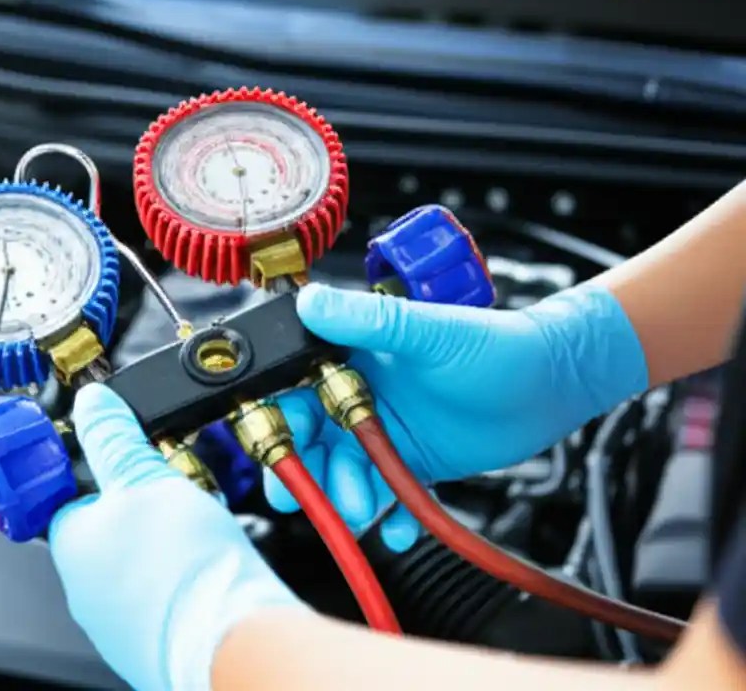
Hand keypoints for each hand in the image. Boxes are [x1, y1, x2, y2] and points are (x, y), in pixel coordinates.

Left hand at [50, 384, 300, 690]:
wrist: (230, 642)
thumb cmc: (187, 568)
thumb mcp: (149, 476)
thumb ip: (115, 438)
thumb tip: (92, 404)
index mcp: (70, 543)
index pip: (75, 495)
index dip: (111, 476)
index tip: (134, 469)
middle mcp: (84, 590)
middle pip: (109, 533)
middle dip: (145, 515)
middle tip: (178, 504)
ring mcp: (115, 624)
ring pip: (137, 569)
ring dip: (164, 552)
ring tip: (199, 541)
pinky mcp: (150, 646)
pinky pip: (160, 603)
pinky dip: (181, 587)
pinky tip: (206, 576)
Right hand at [267, 283, 647, 550]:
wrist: (553, 384)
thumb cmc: (496, 346)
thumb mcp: (428, 331)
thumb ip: (367, 321)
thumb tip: (308, 302)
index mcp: (352, 357)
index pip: (295, 389)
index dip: (281, 419)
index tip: (279, 446)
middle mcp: (360, 395)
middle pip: (311, 440)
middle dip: (304, 472)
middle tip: (305, 499)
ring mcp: (385, 432)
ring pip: (345, 472)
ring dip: (347, 495)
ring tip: (366, 509)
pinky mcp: (412, 463)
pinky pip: (387, 495)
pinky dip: (389, 518)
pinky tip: (395, 530)